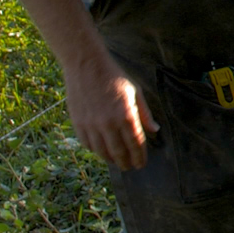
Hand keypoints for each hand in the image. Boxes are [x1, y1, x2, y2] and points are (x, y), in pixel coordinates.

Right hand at [64, 54, 159, 170]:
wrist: (86, 65)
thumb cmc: (114, 77)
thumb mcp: (135, 92)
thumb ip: (144, 113)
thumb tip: (155, 130)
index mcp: (126, 115)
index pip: (136, 144)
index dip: (140, 157)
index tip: (141, 164)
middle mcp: (109, 123)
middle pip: (119, 153)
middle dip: (126, 163)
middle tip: (129, 167)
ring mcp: (92, 125)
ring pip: (102, 152)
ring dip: (111, 160)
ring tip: (116, 162)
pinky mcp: (78, 123)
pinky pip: (88, 144)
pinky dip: (96, 151)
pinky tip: (101, 151)